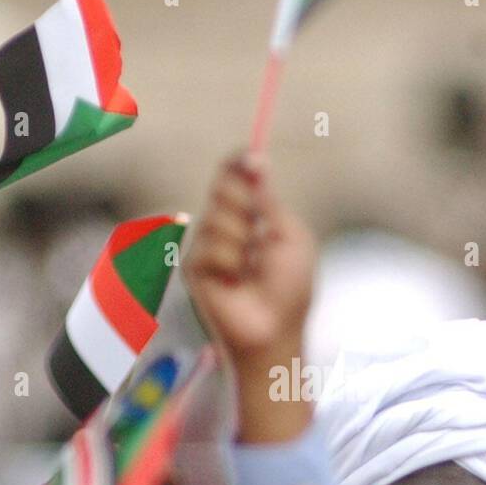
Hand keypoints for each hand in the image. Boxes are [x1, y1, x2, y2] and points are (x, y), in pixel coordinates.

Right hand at [183, 155, 315, 370]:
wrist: (276, 327)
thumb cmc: (291, 289)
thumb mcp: (291, 237)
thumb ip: (270, 202)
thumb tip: (257, 163)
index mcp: (251, 216)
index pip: (235, 178)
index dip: (239, 164)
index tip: (252, 156)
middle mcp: (226, 226)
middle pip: (221, 186)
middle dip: (243, 201)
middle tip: (258, 228)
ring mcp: (208, 246)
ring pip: (215, 216)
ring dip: (241, 240)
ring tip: (251, 267)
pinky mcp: (194, 268)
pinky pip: (207, 247)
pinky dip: (229, 262)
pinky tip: (236, 281)